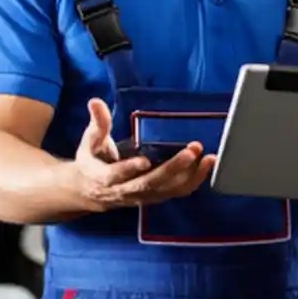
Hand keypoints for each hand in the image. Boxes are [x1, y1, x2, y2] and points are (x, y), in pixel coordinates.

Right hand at [70, 98, 215, 211]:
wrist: (92, 191)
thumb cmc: (92, 161)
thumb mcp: (90, 141)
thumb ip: (98, 123)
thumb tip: (95, 101)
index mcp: (103, 178)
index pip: (116, 175)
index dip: (129, 169)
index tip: (143, 161)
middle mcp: (124, 191)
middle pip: (149, 183)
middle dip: (172, 169)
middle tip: (190, 152)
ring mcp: (141, 196)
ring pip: (166, 190)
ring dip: (189, 175)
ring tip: (207, 158)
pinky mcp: (154, 197)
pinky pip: (175, 192)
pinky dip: (193, 180)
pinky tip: (206, 165)